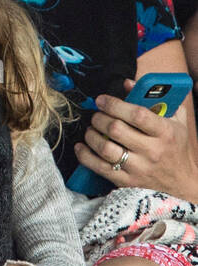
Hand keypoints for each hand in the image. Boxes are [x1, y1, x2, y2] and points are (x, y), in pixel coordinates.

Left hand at [74, 79, 197, 198]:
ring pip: (105, 148)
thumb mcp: (175, 120)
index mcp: (165, 132)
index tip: (101, 100)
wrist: (183, 182)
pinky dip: (84, 155)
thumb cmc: (176, 146)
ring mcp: (139, 168)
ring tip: (91, 129)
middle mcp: (152, 151)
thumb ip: (154, 99)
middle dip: (99, 118)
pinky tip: (82, 146)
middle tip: (96, 115)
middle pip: (116, 129)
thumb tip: (128, 83)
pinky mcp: (126, 181)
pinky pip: (99, 167)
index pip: (137, 115)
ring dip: (91, 135)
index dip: (115, 104)